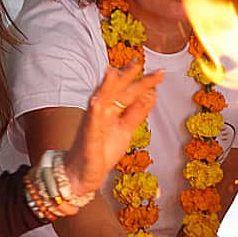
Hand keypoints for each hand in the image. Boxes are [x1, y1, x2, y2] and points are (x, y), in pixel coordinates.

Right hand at [65, 62, 163, 195]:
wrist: (81, 174)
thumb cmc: (100, 151)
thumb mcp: (125, 130)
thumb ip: (136, 113)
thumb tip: (151, 95)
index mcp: (111, 111)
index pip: (127, 93)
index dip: (141, 82)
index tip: (156, 72)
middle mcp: (101, 113)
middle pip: (116, 92)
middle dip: (126, 77)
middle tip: (137, 62)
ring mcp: (93, 124)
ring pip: (101, 101)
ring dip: (106, 87)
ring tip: (114, 72)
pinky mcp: (88, 138)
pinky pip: (90, 123)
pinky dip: (94, 111)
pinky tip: (97, 102)